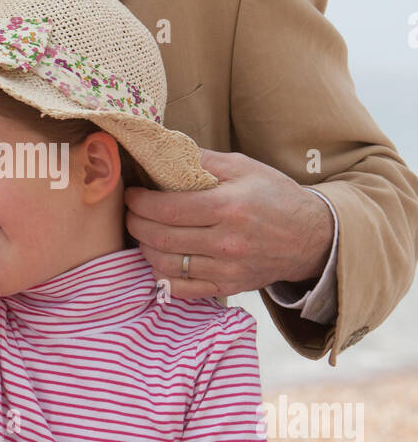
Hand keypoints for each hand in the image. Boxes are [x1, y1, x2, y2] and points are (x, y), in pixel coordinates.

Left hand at [125, 150, 335, 299]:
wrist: (310, 236)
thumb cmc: (275, 196)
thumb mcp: (244, 167)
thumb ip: (202, 160)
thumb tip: (164, 152)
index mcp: (228, 207)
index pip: (167, 209)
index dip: (140, 203)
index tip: (131, 195)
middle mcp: (226, 241)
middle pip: (161, 237)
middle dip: (135, 224)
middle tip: (131, 213)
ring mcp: (226, 268)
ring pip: (166, 265)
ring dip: (145, 249)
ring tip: (143, 234)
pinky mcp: (228, 286)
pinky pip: (182, 289)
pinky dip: (162, 276)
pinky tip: (159, 260)